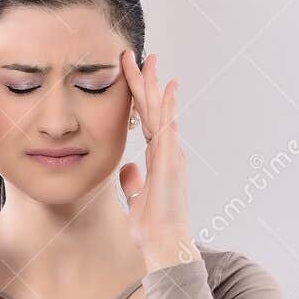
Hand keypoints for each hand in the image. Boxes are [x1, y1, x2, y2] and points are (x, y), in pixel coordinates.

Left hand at [117, 48, 197, 267]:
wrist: (163, 243)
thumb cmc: (151, 226)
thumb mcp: (135, 198)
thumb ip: (132, 181)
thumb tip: (127, 169)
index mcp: (158, 158)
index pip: (147, 120)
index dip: (140, 97)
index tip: (133, 75)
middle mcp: (167, 152)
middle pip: (155, 109)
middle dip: (146, 81)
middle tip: (139, 55)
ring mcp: (171, 155)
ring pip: (161, 112)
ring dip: (154, 85)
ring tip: (148, 60)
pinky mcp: (171, 162)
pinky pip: (168, 128)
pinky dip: (168, 107)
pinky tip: (166, 88)